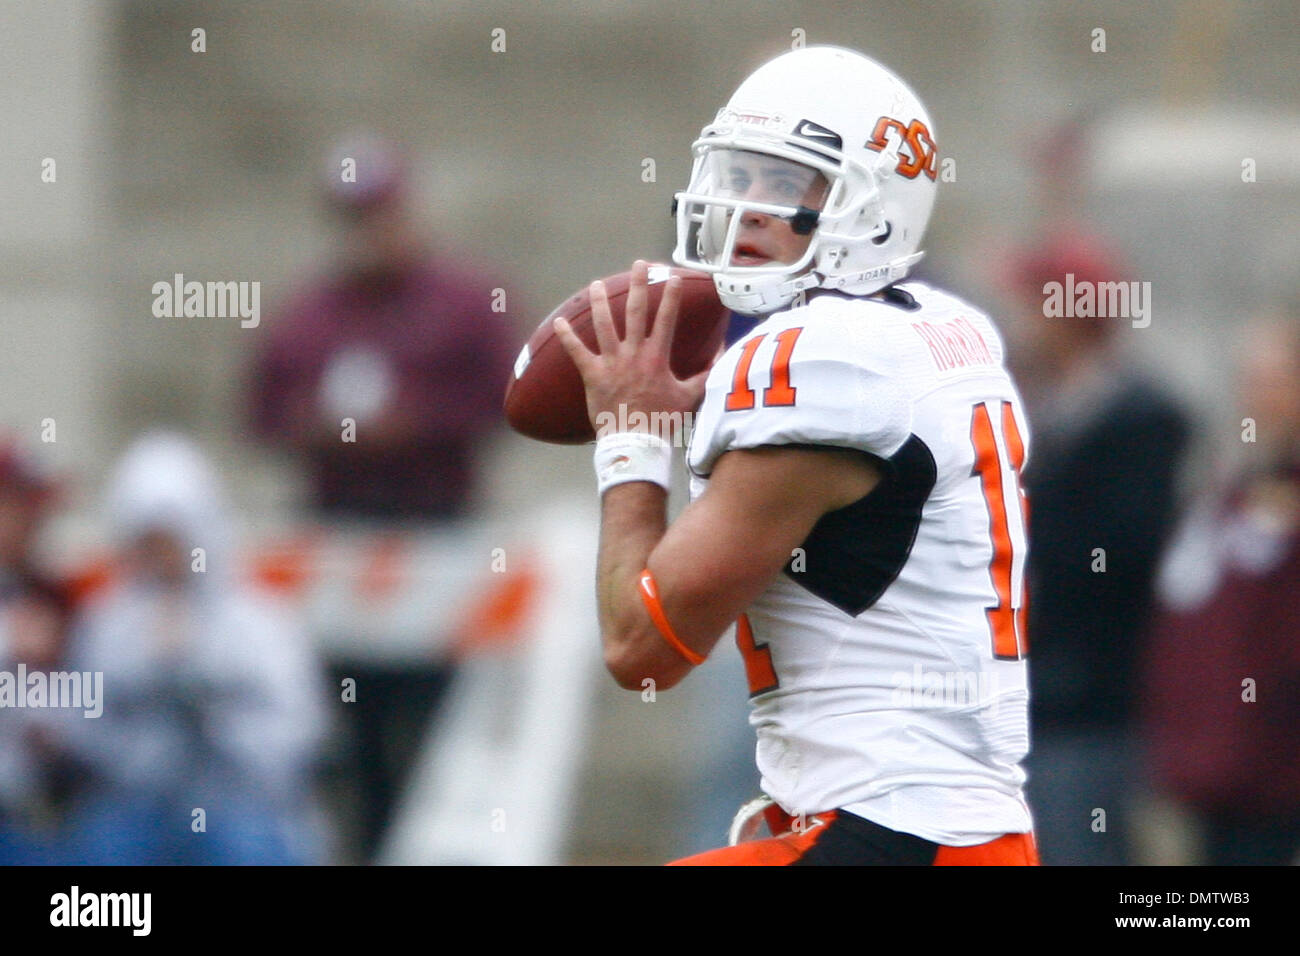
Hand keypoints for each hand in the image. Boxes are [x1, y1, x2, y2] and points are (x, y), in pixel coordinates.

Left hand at [553, 260, 709, 441]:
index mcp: (657, 357)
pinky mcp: (593, 375)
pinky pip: (577, 352)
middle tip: (639, 264)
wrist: (635, 442)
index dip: (670, 295)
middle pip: (636, 311)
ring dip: (600, 302)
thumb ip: (704, 375)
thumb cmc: (662, 420)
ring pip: (604, 324)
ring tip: (597, 283)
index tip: (673, 276)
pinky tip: (559, 321)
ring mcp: (612, 363)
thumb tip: (721, 357)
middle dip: (638, 285)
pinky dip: (567, 336)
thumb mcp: (688, 396)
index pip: (666, 318)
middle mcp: (634, 354)